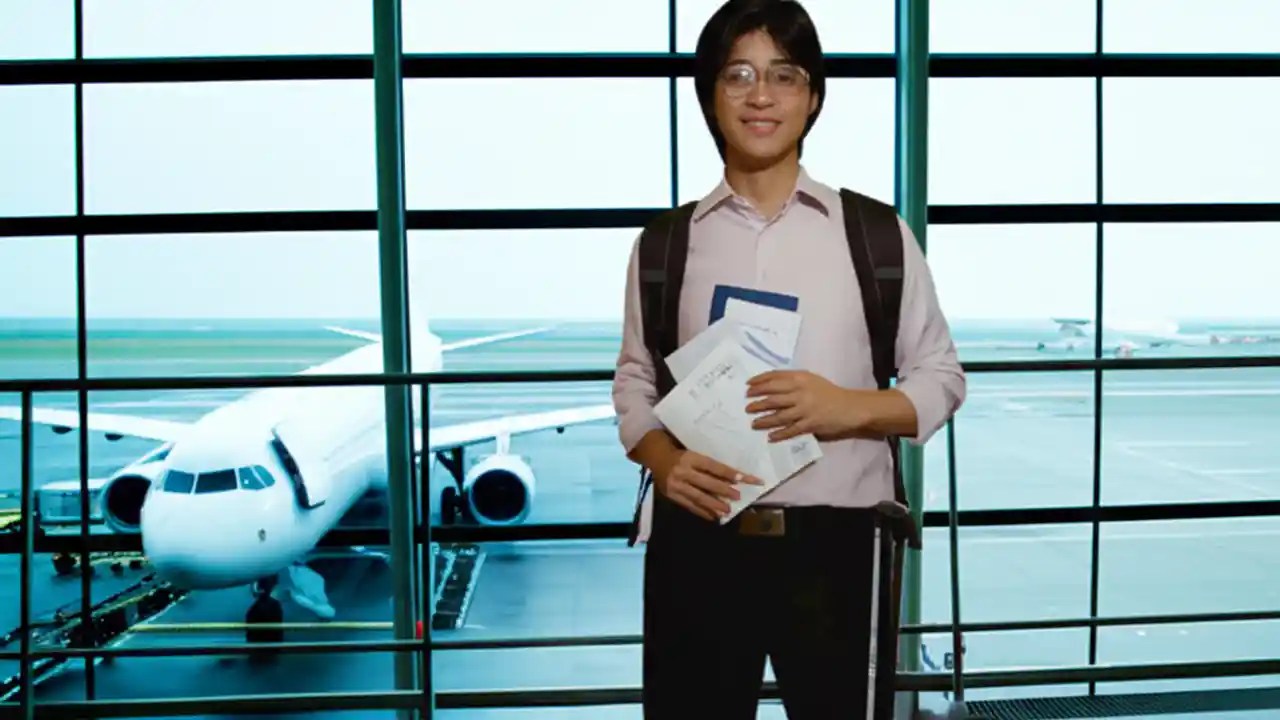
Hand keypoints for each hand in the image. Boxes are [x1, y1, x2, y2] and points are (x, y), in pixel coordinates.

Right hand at [654, 450, 761, 521]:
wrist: (656, 459)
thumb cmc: (681, 456)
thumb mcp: (694, 456)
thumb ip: (709, 467)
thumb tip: (732, 480)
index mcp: (690, 458)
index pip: (713, 466)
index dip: (729, 473)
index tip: (744, 479)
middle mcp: (682, 471)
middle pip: (707, 483)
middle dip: (724, 491)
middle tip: (738, 497)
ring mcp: (676, 485)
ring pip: (698, 497)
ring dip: (715, 505)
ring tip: (727, 511)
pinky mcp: (672, 496)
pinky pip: (690, 506)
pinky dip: (703, 512)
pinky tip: (713, 516)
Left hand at [745, 369, 861, 441]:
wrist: (850, 407)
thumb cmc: (828, 392)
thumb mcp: (811, 380)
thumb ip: (792, 381)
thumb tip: (768, 384)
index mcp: (800, 378)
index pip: (774, 377)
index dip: (759, 381)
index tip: (748, 386)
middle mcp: (801, 392)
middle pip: (773, 397)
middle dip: (757, 402)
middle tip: (747, 407)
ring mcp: (805, 409)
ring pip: (779, 415)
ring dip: (764, 420)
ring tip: (753, 423)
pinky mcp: (810, 424)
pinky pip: (791, 430)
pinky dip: (779, 434)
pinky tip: (770, 437)